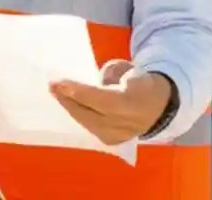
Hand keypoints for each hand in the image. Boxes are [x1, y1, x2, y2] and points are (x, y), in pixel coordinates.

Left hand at [49, 60, 172, 145]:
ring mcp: (117, 136)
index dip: (75, 91)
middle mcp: (123, 124)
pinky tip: (69, 105)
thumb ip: (108, 74)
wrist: (158, 106)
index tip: (57, 82)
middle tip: (52, 86)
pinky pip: (90, 127)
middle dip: (67, 99)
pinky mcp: (112, 141)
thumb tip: (89, 81)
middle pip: (87, 113)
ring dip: (70, 108)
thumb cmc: (140, 83)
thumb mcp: (126, 70)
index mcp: (130, 103)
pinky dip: (79, 116)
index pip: (97, 99)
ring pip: (86, 122)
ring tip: (57, 94)